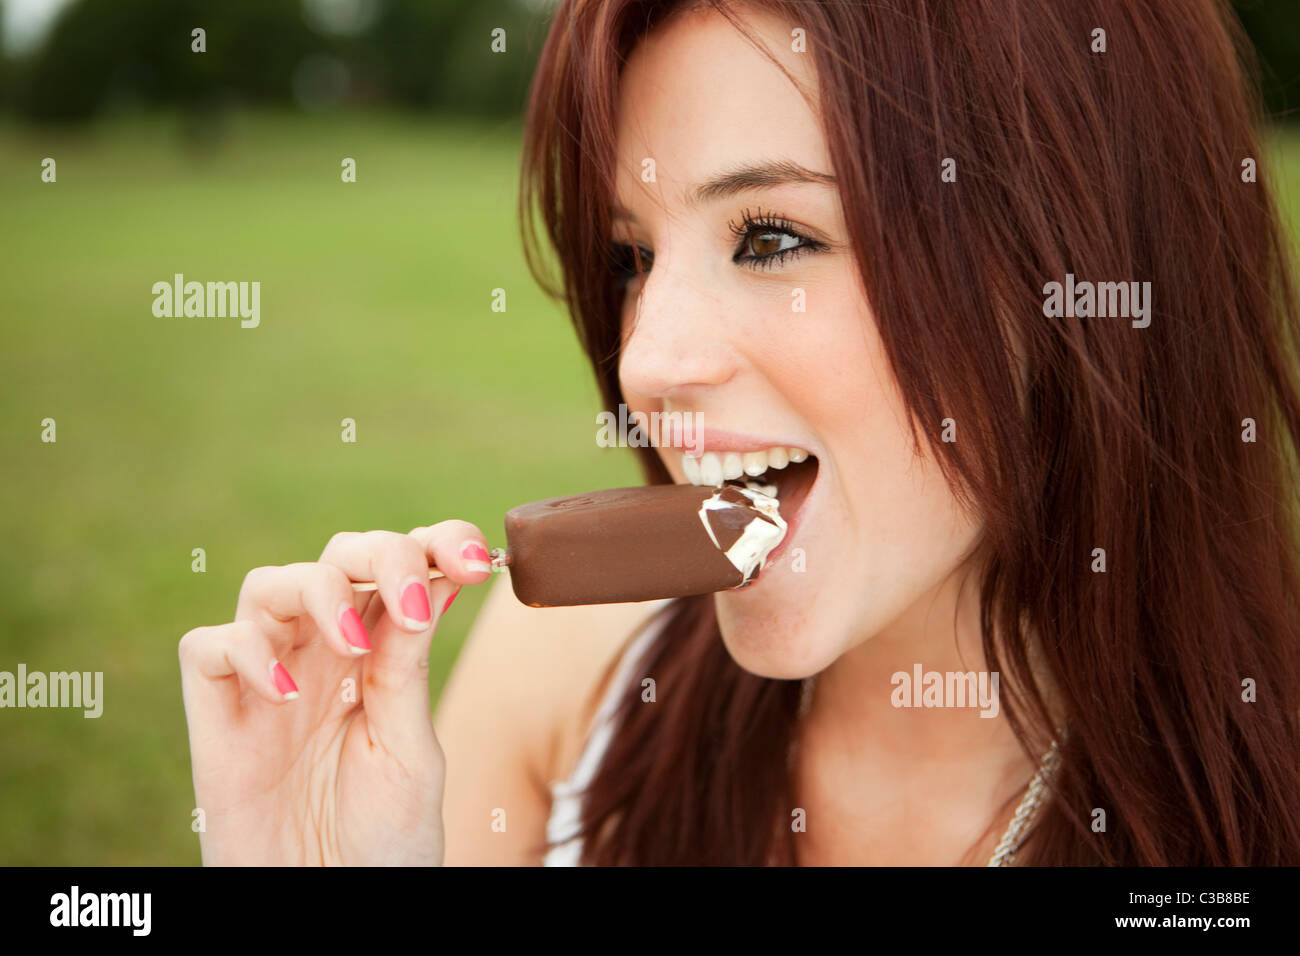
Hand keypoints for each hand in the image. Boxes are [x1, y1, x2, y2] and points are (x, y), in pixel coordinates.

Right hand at [178, 521, 493, 864]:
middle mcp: (322, 655)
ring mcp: (266, 680)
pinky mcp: (216, 719)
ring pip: (268, 582)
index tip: (473, 561)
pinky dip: (244, 652)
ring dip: (317, 592)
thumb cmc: (382, 839)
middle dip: (381, 554)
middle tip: (415, 596)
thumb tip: (440, 576)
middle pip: (337, 555)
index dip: (434, 542)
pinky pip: (205, 647)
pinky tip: (287, 694)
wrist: (336, 906)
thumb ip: (410, 667)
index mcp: (380, 654)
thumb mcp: (409, 748)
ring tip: (354, 646)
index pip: (400, 565)